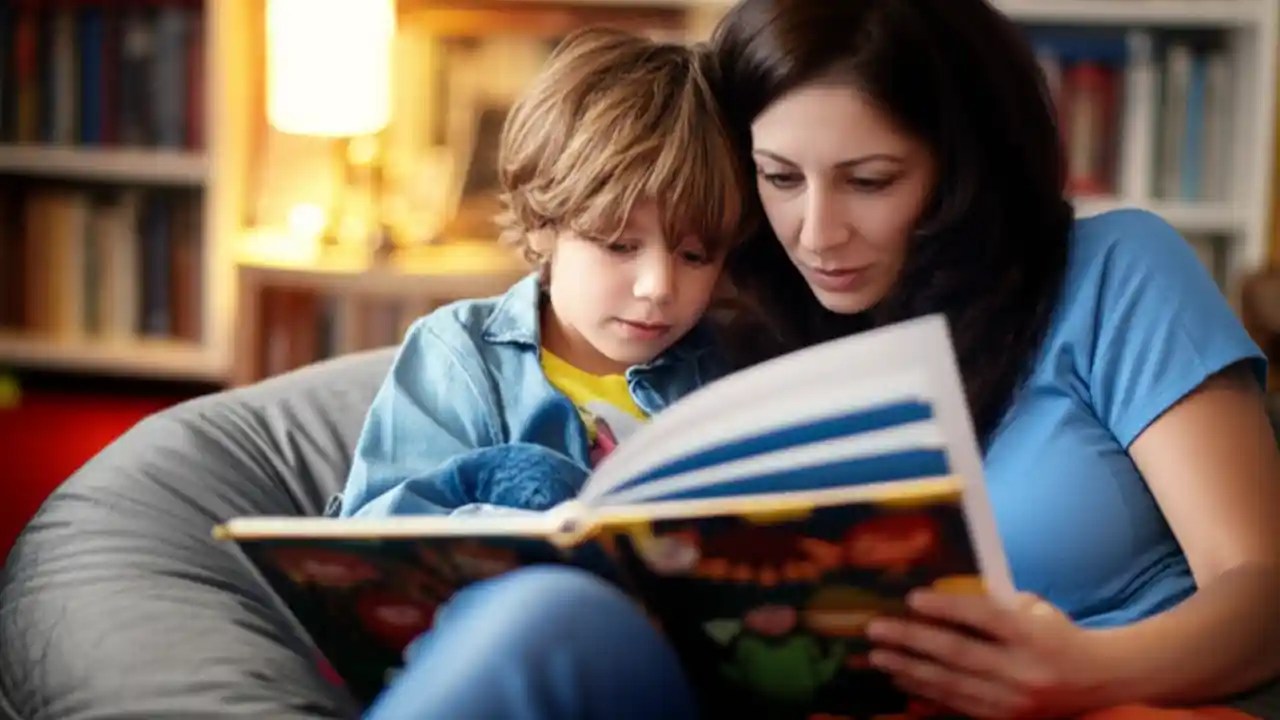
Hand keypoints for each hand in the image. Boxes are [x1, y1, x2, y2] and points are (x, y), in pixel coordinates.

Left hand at [866, 590, 1114, 717]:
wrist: (1103, 680)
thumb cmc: (1059, 634)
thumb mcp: (1035, 610)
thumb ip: (996, 605)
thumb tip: (943, 599)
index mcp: (1032, 635)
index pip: (983, 618)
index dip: (946, 608)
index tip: (911, 598)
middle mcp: (1023, 670)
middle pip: (959, 654)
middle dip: (912, 642)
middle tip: (876, 630)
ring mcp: (1015, 701)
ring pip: (952, 685)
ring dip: (911, 670)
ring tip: (880, 657)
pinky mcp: (1007, 719)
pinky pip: (959, 707)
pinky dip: (927, 694)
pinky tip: (903, 681)